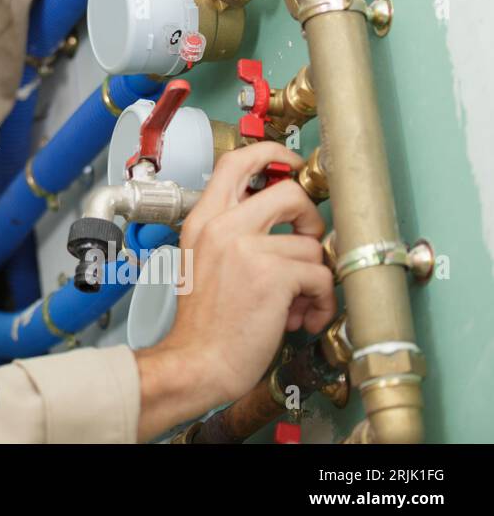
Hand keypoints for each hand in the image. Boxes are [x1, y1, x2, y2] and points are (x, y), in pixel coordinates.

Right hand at [132, 141, 335, 440]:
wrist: (196, 360)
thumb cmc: (203, 322)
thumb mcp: (201, 260)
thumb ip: (231, 234)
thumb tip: (279, 223)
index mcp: (202, 220)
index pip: (235, 163)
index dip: (271, 154)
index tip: (290, 162)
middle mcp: (222, 227)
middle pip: (288, 192)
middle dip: (310, 218)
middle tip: (306, 240)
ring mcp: (246, 249)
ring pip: (311, 245)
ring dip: (313, 277)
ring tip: (297, 301)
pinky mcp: (271, 275)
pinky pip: (320, 276)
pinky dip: (319, 302)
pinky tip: (301, 317)